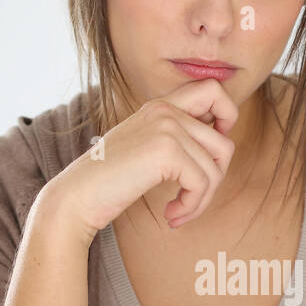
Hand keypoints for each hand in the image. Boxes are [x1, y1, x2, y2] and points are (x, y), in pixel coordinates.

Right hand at [41, 76, 238, 243]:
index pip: (214, 90)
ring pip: (215, 169)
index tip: (212, 151)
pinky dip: (191, 206)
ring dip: (201, 200)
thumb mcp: (146, 149)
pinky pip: (202, 184)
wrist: (77, 197)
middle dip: (214, 179)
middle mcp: (165, 110)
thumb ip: (177, 139)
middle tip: (192, 199)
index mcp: (160, 105)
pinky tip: (170, 216)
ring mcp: (167, 127)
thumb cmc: (110, 181)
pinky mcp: (166, 151)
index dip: (228, 115)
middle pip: (223, 143)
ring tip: (178, 212)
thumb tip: (222, 143)